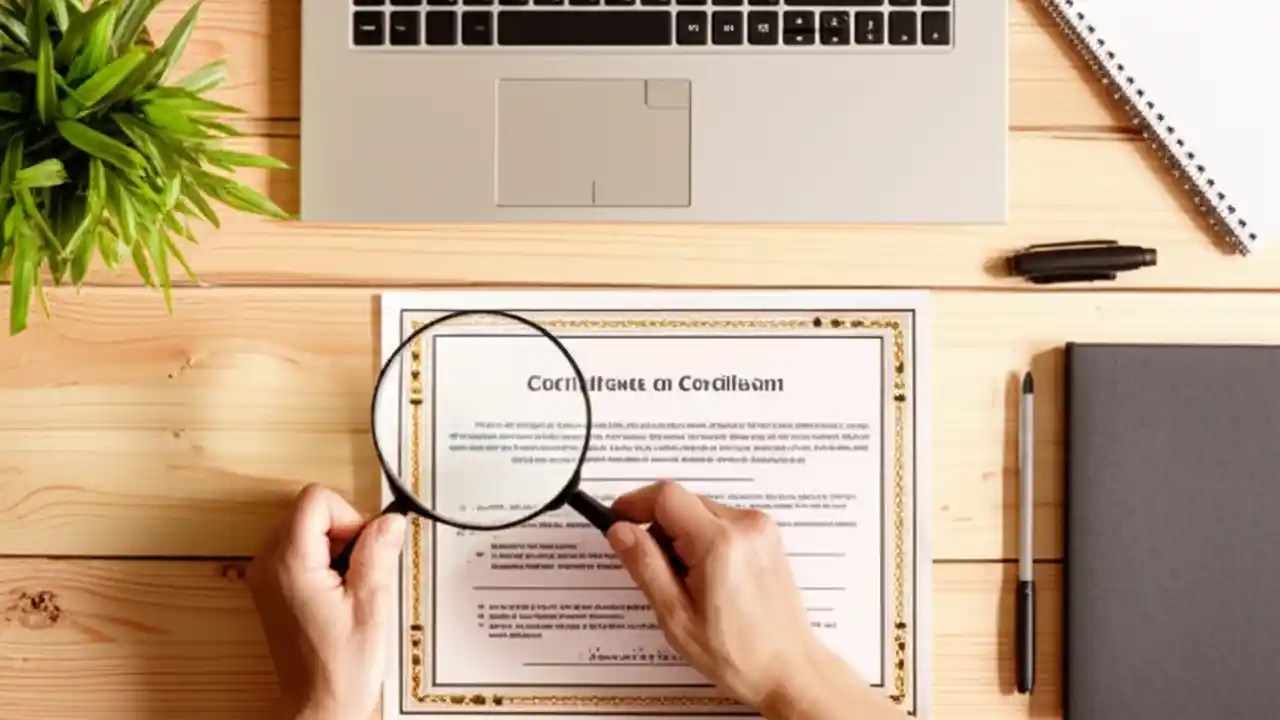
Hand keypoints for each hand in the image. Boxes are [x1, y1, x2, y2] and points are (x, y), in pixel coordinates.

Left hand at [247, 484, 407, 719]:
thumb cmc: (342, 666)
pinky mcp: (271, 585)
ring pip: (306, 527)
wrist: (319, 704)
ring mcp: (265, 575)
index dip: (349, 515)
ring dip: (335, 545)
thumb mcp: (371, 604)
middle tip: (360, 571)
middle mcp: (268, 564)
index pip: (316, 499)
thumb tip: (390, 520)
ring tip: (348, 586)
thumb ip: (378, 553)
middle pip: (310, 510)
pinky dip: (323, 559)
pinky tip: (337, 592)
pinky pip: (299, 549)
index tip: (364, 549)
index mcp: (291, 565)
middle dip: (344, 530)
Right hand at [607, 481, 901, 719]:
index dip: (634, 503)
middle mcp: (745, 526)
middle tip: (653, 567)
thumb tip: (620, 532)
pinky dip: (704, 539)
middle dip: (658, 527)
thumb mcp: (677, 616)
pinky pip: (722, 521)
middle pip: (683, 501)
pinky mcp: (767, 536)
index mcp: (719, 543)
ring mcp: (760, 529)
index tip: (617, 518)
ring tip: (686, 581)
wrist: (788, 669)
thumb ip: (645, 566)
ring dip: (682, 534)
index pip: (666, 495)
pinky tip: (707, 576)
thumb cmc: (739, 653)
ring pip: (701, 511)